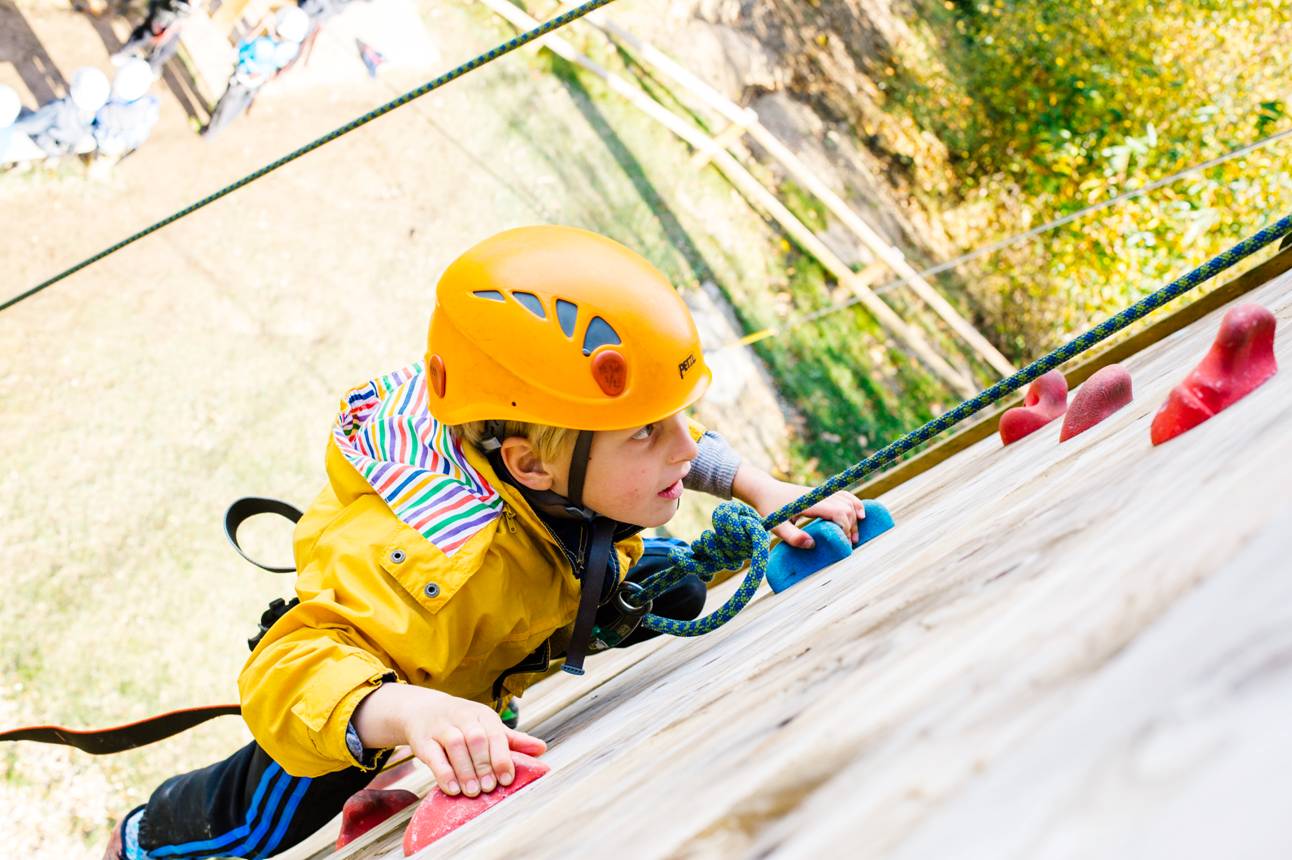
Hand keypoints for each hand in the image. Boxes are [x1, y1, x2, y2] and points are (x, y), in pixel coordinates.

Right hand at [353, 684, 546, 797]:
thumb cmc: (463, 723)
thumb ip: (512, 740)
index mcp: (483, 714)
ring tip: (473, 792)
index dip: (502, 758)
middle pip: (476, 739)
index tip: (507, 779)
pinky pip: (434, 755)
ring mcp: (441, 726)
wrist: (424, 711)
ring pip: (455, 745)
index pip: (495, 734)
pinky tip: (452, 789)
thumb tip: (542, 748)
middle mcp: (463, 716)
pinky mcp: (423, 740)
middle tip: (489, 788)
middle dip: (484, 765)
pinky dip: (444, 773)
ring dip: (465, 770)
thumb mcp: (488, 726)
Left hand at [732, 465, 865, 547]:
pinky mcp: (823, 493)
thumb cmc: (770, 509)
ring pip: (848, 500)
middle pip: (846, 508)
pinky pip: (844, 495)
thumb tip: (812, 545)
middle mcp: (820, 495)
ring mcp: (823, 492)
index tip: (842, 543)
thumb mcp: (776, 526)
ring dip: (856, 516)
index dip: (844, 528)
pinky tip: (861, 514)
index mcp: (810, 502)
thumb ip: (792, 537)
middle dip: (852, 526)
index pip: (837, 512)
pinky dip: (855, 503)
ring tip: (854, 535)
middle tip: (849, 544)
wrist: (765, 490)